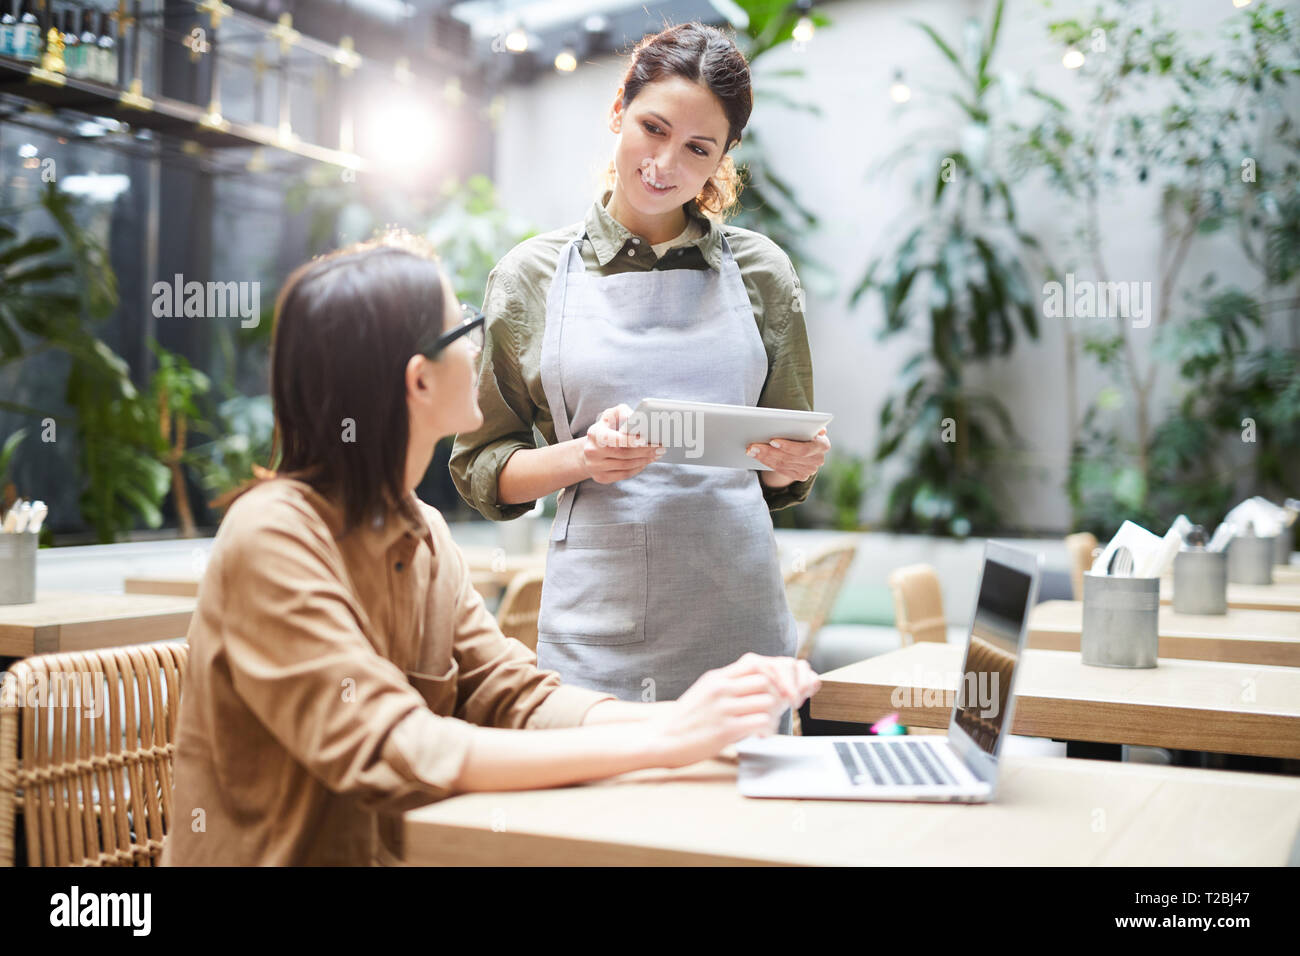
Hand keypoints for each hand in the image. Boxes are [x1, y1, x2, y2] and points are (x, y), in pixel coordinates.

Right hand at [580, 403, 662, 483]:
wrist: (590, 448)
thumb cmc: (607, 428)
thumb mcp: (612, 415)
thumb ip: (623, 412)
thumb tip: (636, 419)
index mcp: (595, 434)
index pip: (614, 439)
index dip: (631, 440)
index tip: (646, 439)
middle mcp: (592, 451)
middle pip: (623, 454)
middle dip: (645, 451)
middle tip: (661, 447)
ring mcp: (594, 467)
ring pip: (626, 466)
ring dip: (644, 460)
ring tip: (657, 454)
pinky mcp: (600, 477)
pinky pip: (624, 475)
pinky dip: (638, 468)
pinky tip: (646, 461)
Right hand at [650, 654, 821, 767]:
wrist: (663, 737)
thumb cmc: (688, 717)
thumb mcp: (706, 690)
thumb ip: (729, 683)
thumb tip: (758, 681)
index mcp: (717, 677)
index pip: (756, 662)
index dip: (775, 673)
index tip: (781, 687)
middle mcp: (721, 689)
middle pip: (766, 681)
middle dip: (779, 695)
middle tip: (781, 707)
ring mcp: (723, 708)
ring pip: (766, 701)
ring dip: (774, 713)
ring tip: (769, 722)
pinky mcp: (725, 730)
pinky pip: (760, 722)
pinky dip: (767, 729)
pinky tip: (761, 735)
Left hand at [748, 427, 829, 485]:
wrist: (805, 443)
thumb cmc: (804, 430)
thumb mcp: (807, 424)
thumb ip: (808, 423)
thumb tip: (818, 430)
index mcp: (823, 444)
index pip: (803, 449)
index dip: (787, 446)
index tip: (772, 440)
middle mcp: (818, 460)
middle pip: (789, 458)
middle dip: (769, 451)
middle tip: (753, 445)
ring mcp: (810, 470)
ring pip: (782, 464)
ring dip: (764, 456)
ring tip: (751, 449)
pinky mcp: (801, 476)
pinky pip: (780, 470)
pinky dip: (767, 462)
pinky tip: (756, 455)